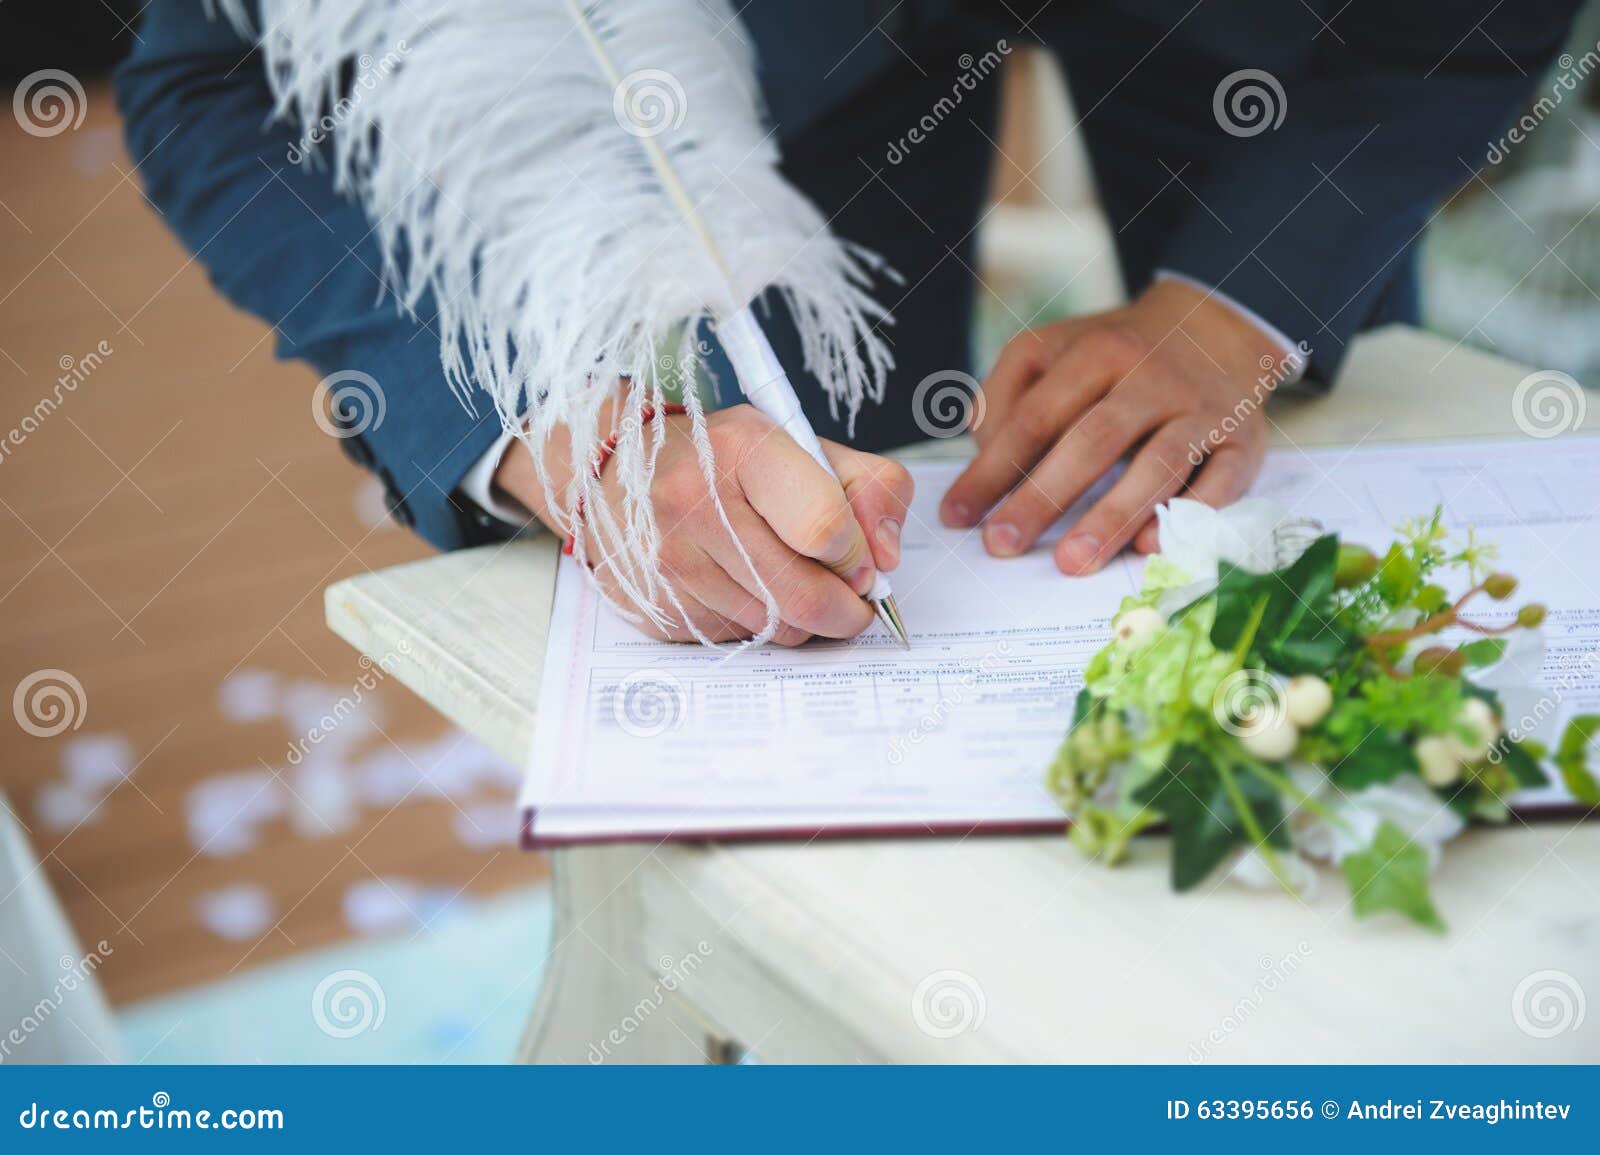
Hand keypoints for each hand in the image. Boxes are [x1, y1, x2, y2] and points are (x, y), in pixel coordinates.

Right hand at [496, 403, 911, 643]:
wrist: (619, 472)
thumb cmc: (728, 459)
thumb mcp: (804, 446)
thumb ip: (870, 488)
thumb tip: (886, 559)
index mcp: (743, 449)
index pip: (826, 528)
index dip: (858, 557)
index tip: (862, 561)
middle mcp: (694, 502)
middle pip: (806, 596)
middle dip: (846, 609)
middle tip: (852, 599)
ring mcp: (669, 560)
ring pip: (778, 629)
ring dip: (802, 619)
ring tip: (788, 579)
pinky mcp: (658, 605)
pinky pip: (739, 639)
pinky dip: (757, 624)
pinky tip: (741, 587)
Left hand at [940, 278, 1291, 573]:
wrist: (1217, 329)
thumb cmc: (1116, 355)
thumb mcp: (1055, 349)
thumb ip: (1008, 395)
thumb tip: (985, 456)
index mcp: (1097, 353)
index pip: (1036, 416)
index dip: (993, 468)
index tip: (959, 516)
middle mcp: (1151, 378)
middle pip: (1092, 441)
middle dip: (1042, 498)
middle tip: (1002, 544)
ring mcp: (1200, 410)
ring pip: (1156, 466)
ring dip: (1111, 517)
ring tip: (1070, 562)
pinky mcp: (1242, 442)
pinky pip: (1221, 482)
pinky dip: (1189, 516)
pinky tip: (1150, 547)